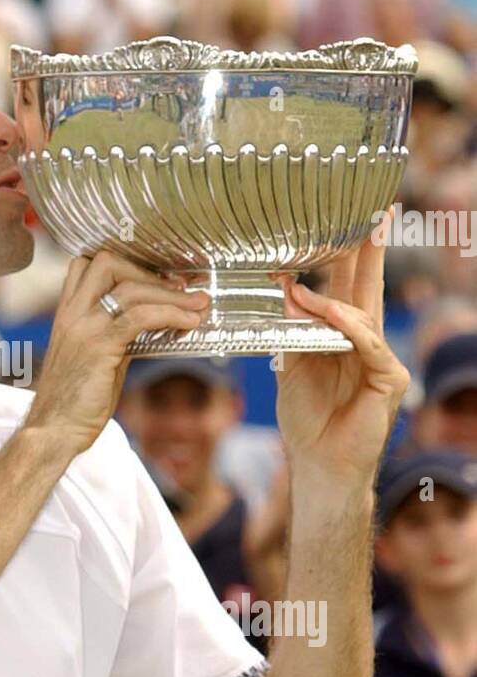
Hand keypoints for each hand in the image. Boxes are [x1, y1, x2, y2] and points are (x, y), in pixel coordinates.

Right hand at [25, 250, 209, 458]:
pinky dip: (171, 314)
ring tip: (198, 306)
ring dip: (172, 295)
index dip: (124, 266)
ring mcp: (84, 327)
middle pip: (107, 262)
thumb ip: (114, 336)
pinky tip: (189, 324)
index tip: (155, 281)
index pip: (87, 264)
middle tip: (179, 289)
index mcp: (66, 313)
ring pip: (130, 288)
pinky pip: (140, 317)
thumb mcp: (92, 359)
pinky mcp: (100, 347)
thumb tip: (150, 326)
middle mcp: (72, 313)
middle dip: (148, 272)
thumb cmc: (73, 402)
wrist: (53, 431)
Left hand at [273, 223, 409, 486]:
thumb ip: (292, 328)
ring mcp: (381, 359)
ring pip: (362, 316)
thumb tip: (286, 288)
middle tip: (374, 211)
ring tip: (304, 291)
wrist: (317, 465)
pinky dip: (350, 331)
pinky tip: (336, 319)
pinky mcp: (389, 379)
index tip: (349, 216)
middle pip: (368, 287)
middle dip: (369, 250)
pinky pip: (369, 345)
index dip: (349, 253)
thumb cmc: (307, 419)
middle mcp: (367, 341)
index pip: (349, 285)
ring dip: (332, 301)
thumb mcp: (291, 364)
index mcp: (344, 335)